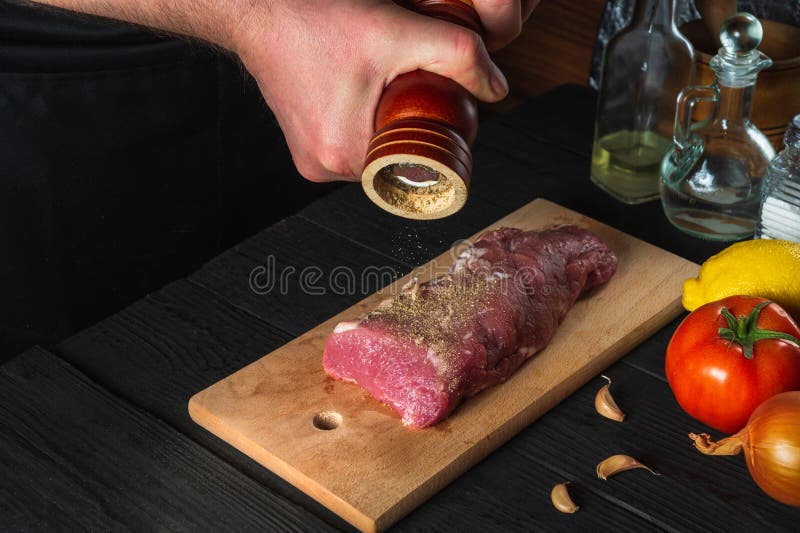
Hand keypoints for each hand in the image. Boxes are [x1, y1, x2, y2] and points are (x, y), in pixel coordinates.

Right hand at [234, 1, 534, 182]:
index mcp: (345, 157)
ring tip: (390, 88)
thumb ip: (457, 52)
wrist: (256, 8)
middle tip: (419, 89)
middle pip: (396, 159)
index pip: (417, 163)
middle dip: (416, 128)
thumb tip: (497, 87)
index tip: (446, 108)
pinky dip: (367, 124)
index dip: (440, 136)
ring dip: (391, 126)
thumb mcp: (397, 31)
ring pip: (375, 151)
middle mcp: (324, 168)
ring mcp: (310, 161)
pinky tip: (367, 94)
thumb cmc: (313, 18)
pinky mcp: (303, 148)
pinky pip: (351, 144)